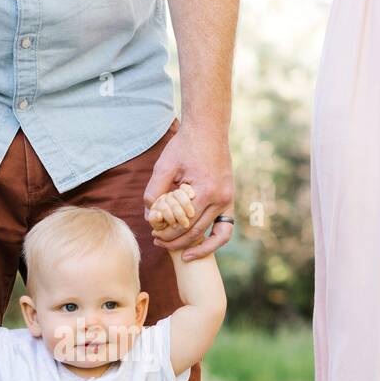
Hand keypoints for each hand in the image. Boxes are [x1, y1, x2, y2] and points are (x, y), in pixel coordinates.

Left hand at [143, 125, 233, 260]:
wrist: (208, 129)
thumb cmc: (184, 146)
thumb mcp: (164, 167)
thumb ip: (154, 192)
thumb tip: (150, 217)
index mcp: (206, 191)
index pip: (182, 224)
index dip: (166, 232)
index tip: (153, 233)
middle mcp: (222, 198)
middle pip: (196, 232)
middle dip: (176, 242)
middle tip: (158, 242)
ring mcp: (229, 200)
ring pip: (213, 235)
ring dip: (193, 243)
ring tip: (178, 251)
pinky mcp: (229, 199)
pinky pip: (225, 228)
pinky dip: (212, 239)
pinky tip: (198, 246)